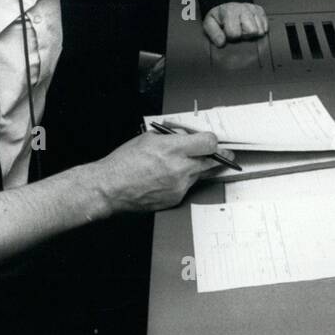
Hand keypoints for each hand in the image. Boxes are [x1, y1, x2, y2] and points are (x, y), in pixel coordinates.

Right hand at [93, 131, 230, 211]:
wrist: (110, 188)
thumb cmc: (124, 162)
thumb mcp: (149, 138)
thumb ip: (173, 136)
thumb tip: (189, 135)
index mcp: (173, 149)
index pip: (210, 143)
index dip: (213, 141)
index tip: (213, 141)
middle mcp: (180, 168)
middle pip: (213, 161)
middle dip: (218, 156)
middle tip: (224, 154)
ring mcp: (179, 186)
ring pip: (200, 174)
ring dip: (196, 168)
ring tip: (179, 165)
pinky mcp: (176, 199)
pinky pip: (188, 187)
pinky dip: (183, 181)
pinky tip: (167, 178)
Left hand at [202, 1, 268, 46]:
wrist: (225, 4)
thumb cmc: (218, 17)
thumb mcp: (209, 24)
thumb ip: (214, 34)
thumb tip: (221, 43)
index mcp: (230, 11)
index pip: (235, 33)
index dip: (231, 36)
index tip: (227, 32)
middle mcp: (244, 8)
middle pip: (252, 31)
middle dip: (244, 35)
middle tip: (238, 30)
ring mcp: (253, 9)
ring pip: (260, 30)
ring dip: (252, 32)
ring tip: (244, 28)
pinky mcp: (260, 10)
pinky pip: (266, 25)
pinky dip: (259, 28)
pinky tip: (250, 26)